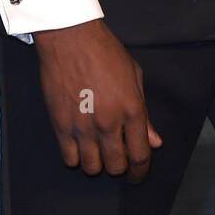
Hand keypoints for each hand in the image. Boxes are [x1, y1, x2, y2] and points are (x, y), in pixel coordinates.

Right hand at [33, 19, 162, 180]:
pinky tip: (80, 146)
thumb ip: (145, 114)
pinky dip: (76, 157)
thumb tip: (154, 141)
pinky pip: (69, 158)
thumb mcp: (135, 77)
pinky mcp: (60, 125)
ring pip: (92, 167)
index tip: (139, 175)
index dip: (141, 172)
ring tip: (98, 151)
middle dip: (120, 167)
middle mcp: (108, 123)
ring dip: (98, 163)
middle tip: (118, 159)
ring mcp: (83, 126)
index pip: (141, 155)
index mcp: (131, 109)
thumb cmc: (106, 52)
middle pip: (116, 166)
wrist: (71, 39)